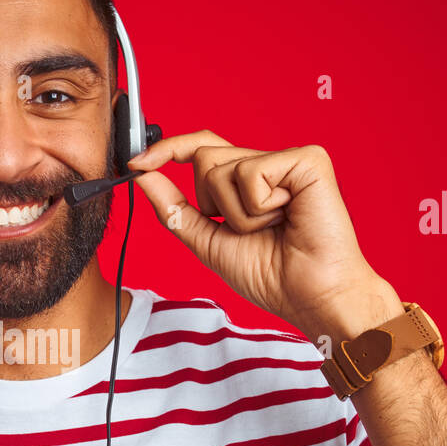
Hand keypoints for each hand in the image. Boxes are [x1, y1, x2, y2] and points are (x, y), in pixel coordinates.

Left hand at [127, 131, 400, 340]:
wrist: (311, 296)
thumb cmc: (272, 275)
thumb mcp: (208, 241)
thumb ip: (175, 208)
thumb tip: (143, 176)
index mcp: (247, 180)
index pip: (201, 148)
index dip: (168, 149)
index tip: (135, 163)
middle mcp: (267, 164)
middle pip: (205, 158)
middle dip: (212, 203)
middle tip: (250, 229)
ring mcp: (288, 159)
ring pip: (221, 168)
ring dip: (237, 214)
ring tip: (272, 228)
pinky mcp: (308, 160)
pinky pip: (250, 174)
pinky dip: (258, 208)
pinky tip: (287, 217)